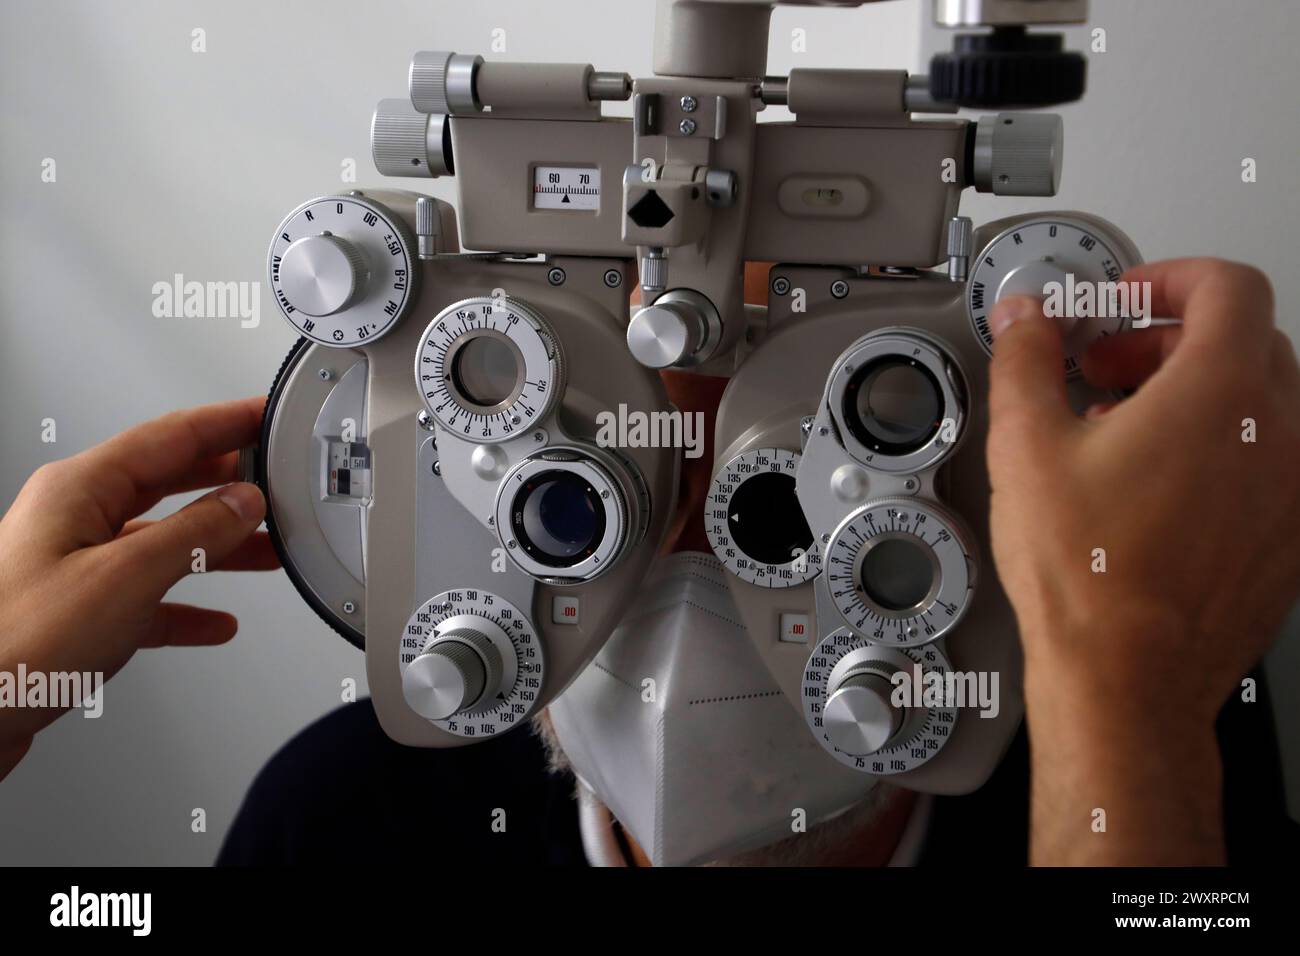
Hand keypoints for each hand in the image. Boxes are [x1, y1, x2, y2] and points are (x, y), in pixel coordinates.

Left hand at [0, 398, 278, 780]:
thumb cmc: (13, 643)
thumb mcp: (126, 576)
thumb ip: (194, 533)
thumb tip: (243, 502)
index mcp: (79, 489)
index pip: (172, 436)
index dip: (228, 422)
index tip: (267, 415)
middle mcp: (74, 519)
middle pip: (169, 482)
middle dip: (228, 480)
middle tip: (276, 476)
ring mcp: (74, 565)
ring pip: (163, 540)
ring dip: (218, 545)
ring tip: (266, 548)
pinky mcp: (77, 613)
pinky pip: (148, 596)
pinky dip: (188, 605)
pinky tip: (215, 620)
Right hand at [985, 259, 1299, 863]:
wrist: (1127, 680)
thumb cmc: (1086, 575)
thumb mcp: (1026, 445)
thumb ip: (1025, 360)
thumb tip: (1024, 321)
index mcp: (1222, 391)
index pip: (1228, 286)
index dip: (1170, 277)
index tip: (1127, 301)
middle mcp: (1278, 432)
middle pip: (1244, 341)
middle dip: (1168, 339)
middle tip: (1107, 366)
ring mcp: (1291, 488)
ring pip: (1259, 404)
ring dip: (1194, 394)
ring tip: (1122, 429)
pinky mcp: (1287, 537)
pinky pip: (1265, 463)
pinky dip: (1218, 449)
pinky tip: (1151, 486)